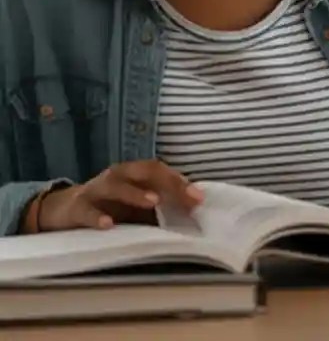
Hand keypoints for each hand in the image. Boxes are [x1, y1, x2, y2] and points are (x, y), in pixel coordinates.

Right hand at [23, 160, 204, 233]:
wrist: (63, 211)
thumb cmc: (110, 208)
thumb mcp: (137, 206)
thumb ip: (162, 208)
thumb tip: (193, 216)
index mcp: (133, 174)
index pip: (160, 170)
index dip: (179, 181)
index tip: (199, 198)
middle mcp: (116, 177)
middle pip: (143, 171)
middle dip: (167, 182)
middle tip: (186, 198)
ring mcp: (95, 191)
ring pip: (115, 186)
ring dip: (135, 193)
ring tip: (154, 201)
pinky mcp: (76, 209)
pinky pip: (86, 211)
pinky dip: (97, 217)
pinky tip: (109, 225)